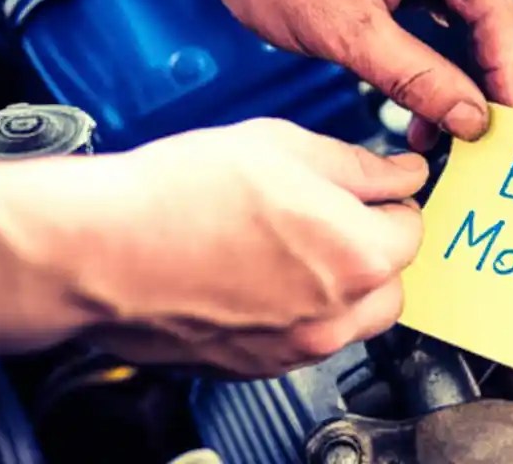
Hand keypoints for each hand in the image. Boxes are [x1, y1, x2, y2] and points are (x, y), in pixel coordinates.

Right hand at [70, 119, 426, 377]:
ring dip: (342, 287)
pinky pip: (304, 341)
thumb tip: (402, 174)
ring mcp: (294, 347)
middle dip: (374, 250)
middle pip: (391, 286)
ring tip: (292, 245)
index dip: (391, 201)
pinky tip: (259, 274)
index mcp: (355, 255)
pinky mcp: (255, 366)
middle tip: (334, 217)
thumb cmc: (180, 195)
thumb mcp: (284, 147)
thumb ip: (359, 167)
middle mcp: (334, 314)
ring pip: (351, 321)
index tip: (372, 190)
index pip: (412, 229)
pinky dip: (299, 312)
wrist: (100, 247)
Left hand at [181, 0, 512, 149]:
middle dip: (473, 73)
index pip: (494, 5)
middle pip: (480, 7)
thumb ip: (418, 79)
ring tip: (435, 118)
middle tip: (470, 127)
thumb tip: (468, 115)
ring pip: (455, 9)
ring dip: (448, 64)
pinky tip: (418, 83)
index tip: (502, 116)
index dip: (502, 69)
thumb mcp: (349, 34)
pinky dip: (427, 43)